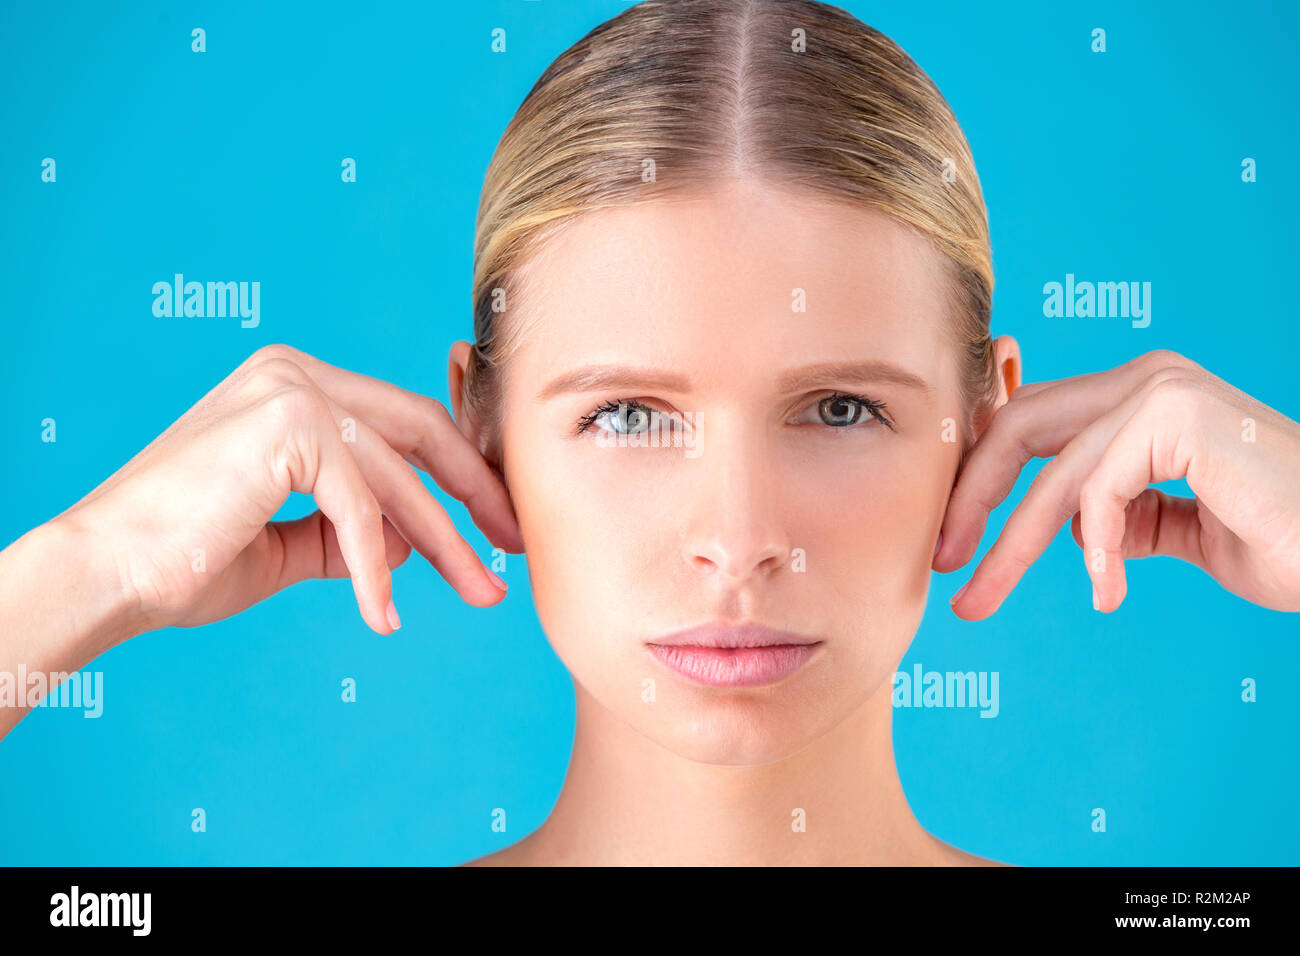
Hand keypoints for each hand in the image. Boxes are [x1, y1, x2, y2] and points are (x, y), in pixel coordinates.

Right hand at [55, 344, 522, 637]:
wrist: (106, 573)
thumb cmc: (185, 558)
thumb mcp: (290, 542)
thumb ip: (351, 533)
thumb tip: (415, 543)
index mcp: (296, 384)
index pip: (403, 424)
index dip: (459, 474)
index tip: (497, 525)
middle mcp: (297, 372)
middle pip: (420, 433)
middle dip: (476, 494)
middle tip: (516, 548)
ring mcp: (291, 389)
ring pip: (398, 476)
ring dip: (446, 542)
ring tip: (482, 592)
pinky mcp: (286, 423)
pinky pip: (358, 508)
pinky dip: (376, 567)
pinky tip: (385, 617)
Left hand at [932, 349, 1299, 615]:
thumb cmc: (1276, 538)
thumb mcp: (1172, 525)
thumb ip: (1119, 511)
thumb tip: (1065, 528)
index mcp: (1137, 397)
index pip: (1029, 424)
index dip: (980, 479)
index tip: (952, 542)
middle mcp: (1144, 381)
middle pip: (1018, 431)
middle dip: (969, 500)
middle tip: (941, 564)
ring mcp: (1161, 391)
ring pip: (1049, 469)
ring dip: (1008, 543)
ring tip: (979, 598)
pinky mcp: (1179, 417)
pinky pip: (1098, 490)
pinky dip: (1092, 549)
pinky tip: (1107, 593)